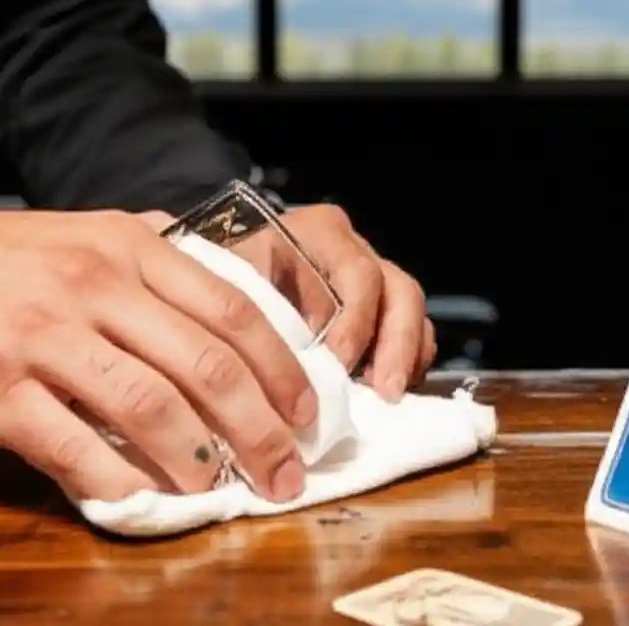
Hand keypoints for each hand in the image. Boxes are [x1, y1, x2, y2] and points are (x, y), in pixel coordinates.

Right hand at [0, 200, 316, 502]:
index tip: (307, 415)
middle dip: (261, 428)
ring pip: (150, 407)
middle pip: (207, 365)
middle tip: (284, 472)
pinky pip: (72, 447)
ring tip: (223, 490)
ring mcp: (41, 338)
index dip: (283, 372)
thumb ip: (152, 259)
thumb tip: (228, 297)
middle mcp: (92, 286)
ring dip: (200, 460)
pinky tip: (146, 501)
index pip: (232, 313)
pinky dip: (119, 481)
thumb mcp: (80, 232)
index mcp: (126, 246)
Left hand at [144, 204, 436, 400]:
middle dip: (392, 341)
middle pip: (394, 287)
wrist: (214, 270)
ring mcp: (373, 275)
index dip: (352, 321)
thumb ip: (253, 313)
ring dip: (404, 353)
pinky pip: (414, 327)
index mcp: (316, 233)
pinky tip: (387, 391)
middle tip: (381, 389)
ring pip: (409, 306)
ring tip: (389, 396)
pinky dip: (407, 359)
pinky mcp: (382, 305)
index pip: (354, 272)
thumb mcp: (226, 283)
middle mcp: (352, 248)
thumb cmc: (219, 279)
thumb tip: (268, 369)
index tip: (338, 364)